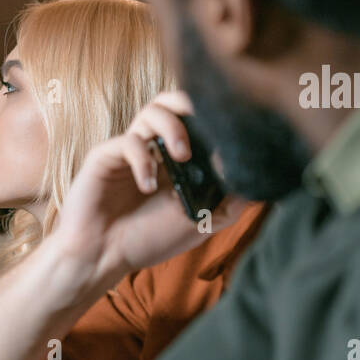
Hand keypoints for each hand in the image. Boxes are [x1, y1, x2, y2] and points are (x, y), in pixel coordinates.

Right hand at [46, 90, 245, 296]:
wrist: (102, 257)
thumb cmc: (145, 240)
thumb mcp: (199, 223)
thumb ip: (229, 202)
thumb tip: (257, 178)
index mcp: (175, 160)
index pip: (196, 121)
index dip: (213, 118)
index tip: (232, 129)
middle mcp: (153, 149)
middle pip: (172, 102)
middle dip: (191, 103)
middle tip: (205, 120)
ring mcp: (128, 150)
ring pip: (151, 111)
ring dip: (173, 127)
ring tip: (182, 156)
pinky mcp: (105, 156)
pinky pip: (128, 141)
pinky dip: (143, 160)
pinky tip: (147, 187)